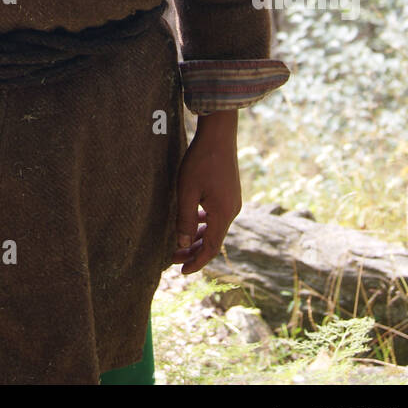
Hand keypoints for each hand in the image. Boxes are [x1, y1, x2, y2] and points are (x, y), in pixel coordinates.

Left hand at [170, 112, 240, 274]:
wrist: (219, 135)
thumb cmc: (201, 161)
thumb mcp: (187, 191)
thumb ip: (185, 219)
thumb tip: (182, 244)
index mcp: (223, 214)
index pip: (211, 248)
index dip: (196, 262)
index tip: (181, 271)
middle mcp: (232, 211)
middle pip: (214, 240)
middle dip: (194, 252)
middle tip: (174, 259)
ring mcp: (233, 201)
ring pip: (215, 228)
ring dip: (199, 238)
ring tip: (181, 243)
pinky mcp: (230, 193)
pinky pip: (217, 216)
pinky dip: (205, 224)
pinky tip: (193, 219)